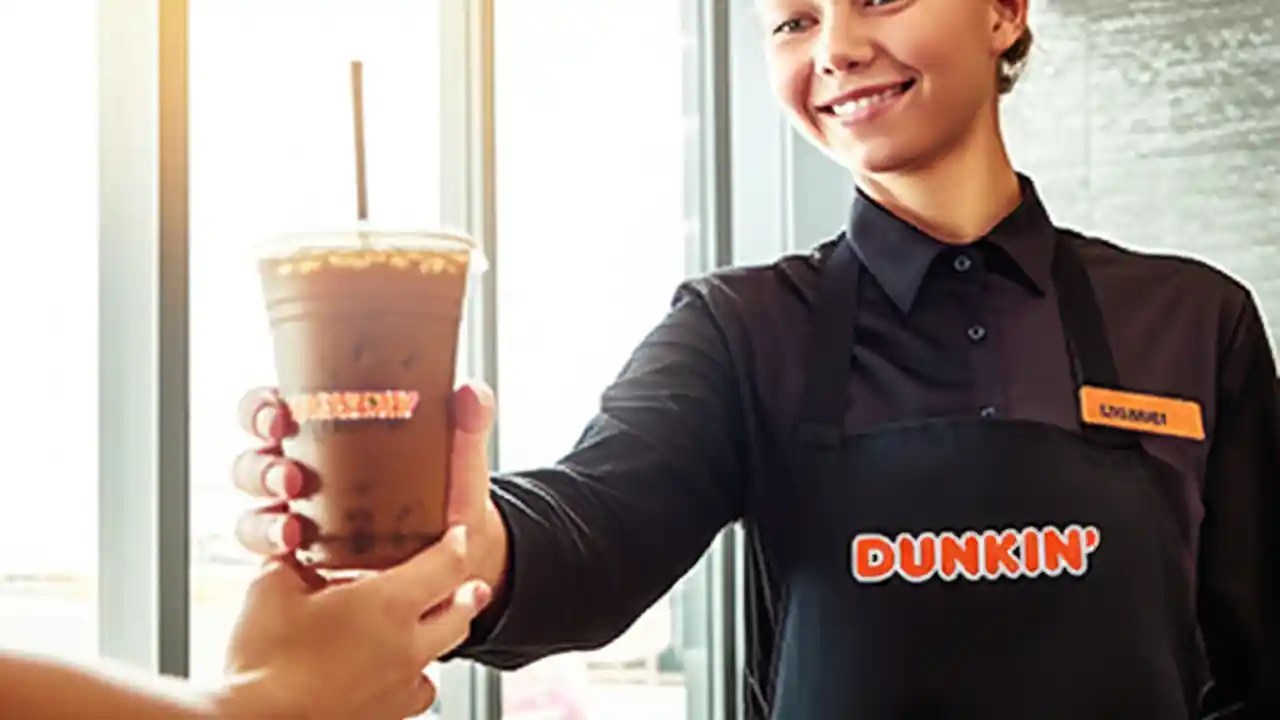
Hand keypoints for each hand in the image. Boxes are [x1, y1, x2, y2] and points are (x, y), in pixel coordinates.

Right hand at [218, 532, 489, 718]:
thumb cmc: (262, 658)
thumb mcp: (272, 588)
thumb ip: (294, 561)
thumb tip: (294, 545)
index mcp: (388, 604)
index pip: (446, 565)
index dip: (457, 545)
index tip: (460, 534)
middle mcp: (408, 647)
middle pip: (460, 614)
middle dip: (467, 593)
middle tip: (472, 585)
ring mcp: (400, 688)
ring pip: (442, 656)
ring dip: (442, 636)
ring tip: (434, 627)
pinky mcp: (387, 717)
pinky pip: (417, 692)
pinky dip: (414, 676)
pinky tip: (396, 670)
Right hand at [231, 383, 510, 604]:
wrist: (455, 563)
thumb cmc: (446, 503)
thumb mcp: (458, 468)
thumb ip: (465, 429)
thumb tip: (474, 392)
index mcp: (330, 437)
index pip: (277, 412)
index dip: (262, 409)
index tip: (280, 416)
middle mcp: (304, 474)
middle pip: (254, 461)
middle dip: (262, 467)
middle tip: (290, 477)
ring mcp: (298, 518)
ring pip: (254, 511)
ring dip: (264, 518)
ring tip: (293, 529)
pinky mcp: (300, 561)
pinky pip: (266, 555)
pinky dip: (273, 550)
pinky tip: (295, 554)